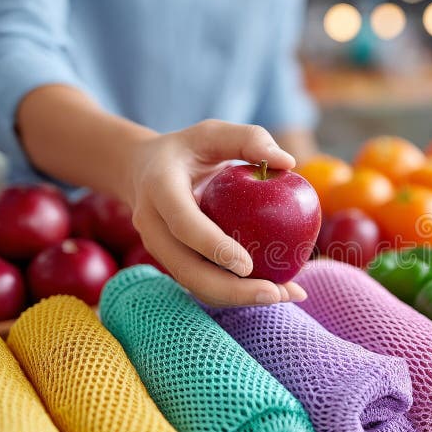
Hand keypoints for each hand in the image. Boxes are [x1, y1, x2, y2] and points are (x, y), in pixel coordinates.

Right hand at [124, 119, 307, 305]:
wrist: (142, 171)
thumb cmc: (188, 150)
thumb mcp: (213, 132)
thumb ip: (249, 139)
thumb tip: (289, 163)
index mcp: (159, 189)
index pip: (184, 225)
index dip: (213, 247)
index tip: (248, 265)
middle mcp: (153, 226)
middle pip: (188, 270)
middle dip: (231, 291)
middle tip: (275, 293)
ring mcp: (161, 249)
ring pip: (197, 285)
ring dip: (239, 298)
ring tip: (285, 293)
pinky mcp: (175, 262)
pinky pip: (205, 284)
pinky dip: (238, 293)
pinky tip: (276, 289)